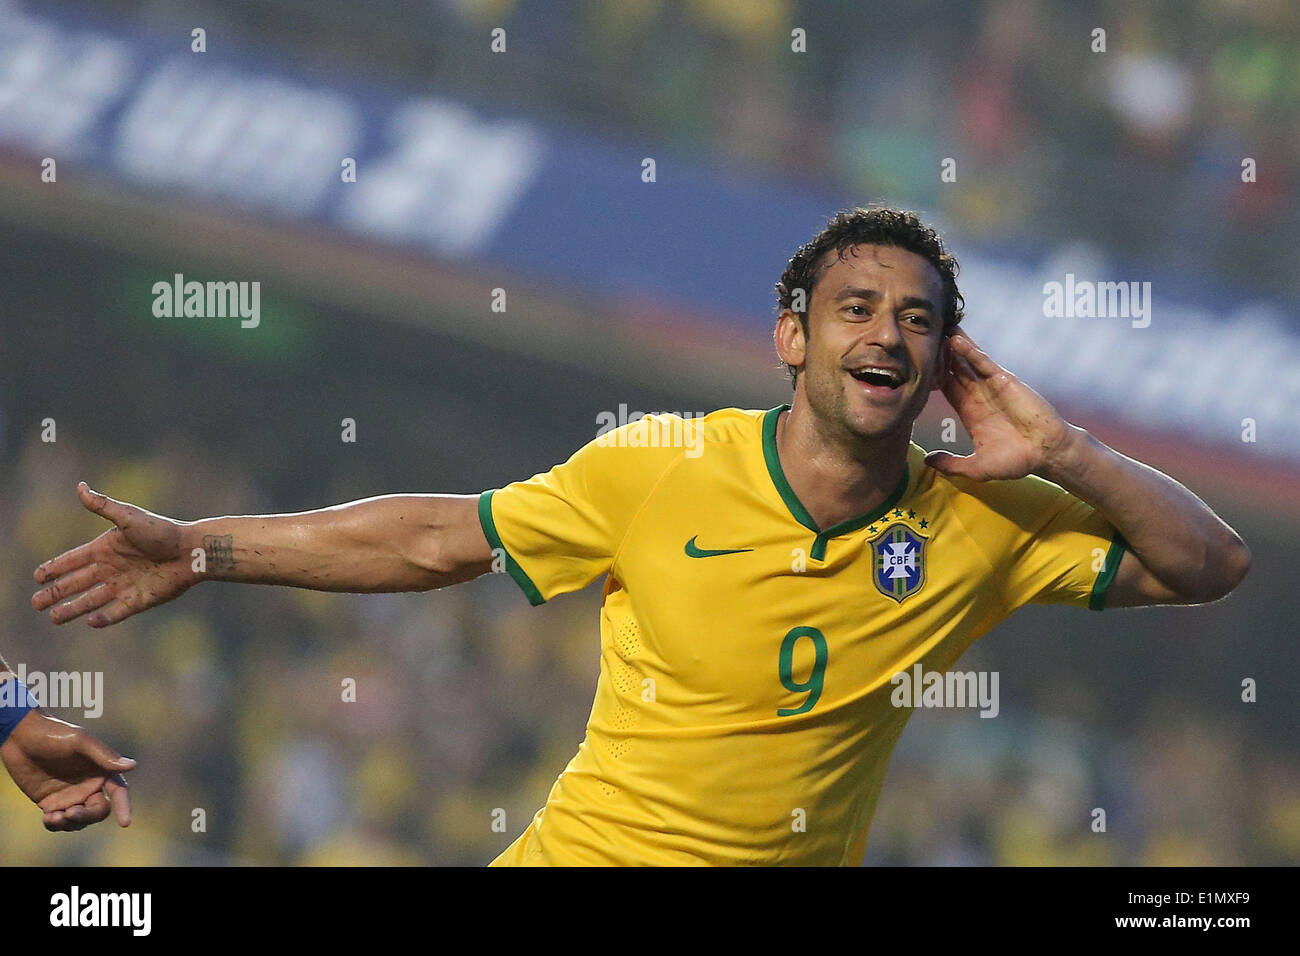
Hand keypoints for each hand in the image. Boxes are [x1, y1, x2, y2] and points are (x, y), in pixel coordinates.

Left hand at [1, 709, 133, 830]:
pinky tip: (48, 818)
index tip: (124, 823)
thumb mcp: (79, 742)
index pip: (119, 791)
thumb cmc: (53, 733)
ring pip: (80, 820)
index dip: (124, 807)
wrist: (19, 737)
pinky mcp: (51, 803)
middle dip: (87, 816)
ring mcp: (70, 796)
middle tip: (70, 812)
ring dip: (70, 823)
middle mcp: (89, 785)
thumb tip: (132, 766)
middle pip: (98, 811)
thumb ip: (104, 756)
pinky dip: (56, 825)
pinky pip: (59, 822)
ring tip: (53, 817)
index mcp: (101, 770)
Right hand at [32, 482, 198, 627]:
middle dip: (56, 593)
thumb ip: (103, 506)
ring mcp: (125, 585)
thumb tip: (80, 486)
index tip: (36, 577)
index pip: (73, 561)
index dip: (54, 568)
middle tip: (35, 603)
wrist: (192, 550)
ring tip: (53, 618)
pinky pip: (117, 612)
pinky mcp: (140, 600)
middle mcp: (112, 568)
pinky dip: (104, 618)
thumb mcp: (128, 517)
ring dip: (72, 609)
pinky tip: (89, 622)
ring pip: (92, 600)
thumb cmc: (162, 531)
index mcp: (106, 549)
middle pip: (77, 583)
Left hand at [925, 331, 1075, 480]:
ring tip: (935, 329)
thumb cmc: (1017, 461)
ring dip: (951, 347)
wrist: (1048, 453)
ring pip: (966, 361)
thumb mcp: (977, 467)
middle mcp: (979, 395)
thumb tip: (927, 461)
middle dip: (938, 356)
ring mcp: (991, 386)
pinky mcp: (1005, 380)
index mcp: (970, 412)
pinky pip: (984, 362)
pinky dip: (970, 351)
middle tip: (919, 338)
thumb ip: (952, 464)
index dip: (930, 376)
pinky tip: (955, 340)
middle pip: (953, 370)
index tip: (913, 365)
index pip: (946, 388)